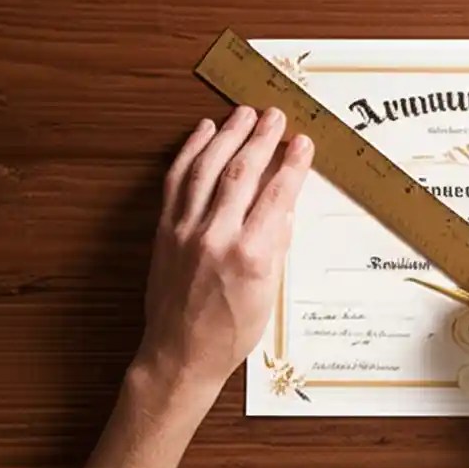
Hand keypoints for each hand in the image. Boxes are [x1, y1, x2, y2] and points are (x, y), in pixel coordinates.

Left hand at [133, 106, 313, 412]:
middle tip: (275, 115)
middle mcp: (217, 237)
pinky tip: (203, 132)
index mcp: (251, 256)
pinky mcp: (165, 231)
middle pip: (242, 174)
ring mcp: (186, 231)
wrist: (181, 354)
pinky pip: (177, 182)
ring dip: (227, 136)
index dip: (292, 164)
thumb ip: (277, 244)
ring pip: (207, 169)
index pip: (277, 196)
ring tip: (244, 113)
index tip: (303, 142)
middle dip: (261, 139)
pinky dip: (189, 152)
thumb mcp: (269, 292)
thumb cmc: (231, 332)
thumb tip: (286, 205)